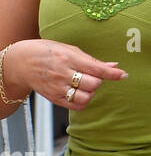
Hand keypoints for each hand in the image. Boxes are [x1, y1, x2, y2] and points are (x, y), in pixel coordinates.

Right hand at [4, 39, 126, 108]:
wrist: (22, 63)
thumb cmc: (47, 52)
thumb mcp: (68, 49)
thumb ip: (91, 60)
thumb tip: (114, 66)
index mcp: (68, 58)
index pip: (95, 68)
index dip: (112, 73)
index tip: (123, 75)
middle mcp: (63, 73)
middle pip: (93, 84)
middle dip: (97, 81)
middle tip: (92, 76)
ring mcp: (58, 88)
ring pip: (86, 97)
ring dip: (91, 92)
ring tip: (84, 85)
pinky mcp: (55, 98)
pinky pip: (77, 105)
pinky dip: (83, 101)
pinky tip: (79, 93)